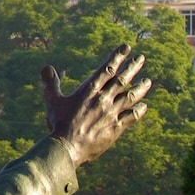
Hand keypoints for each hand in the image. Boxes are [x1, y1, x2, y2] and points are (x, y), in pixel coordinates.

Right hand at [41, 44, 152, 165]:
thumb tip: (46, 68)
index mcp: (88, 91)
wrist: (67, 147)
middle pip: (122, 80)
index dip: (117, 57)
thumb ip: (51, 84)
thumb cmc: (58, 124)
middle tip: (141, 58)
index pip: (106, 69)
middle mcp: (103, 99)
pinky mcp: (116, 128)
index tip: (126, 48)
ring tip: (148, 81)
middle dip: (132, 67)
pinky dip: (139, 110)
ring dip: (141, 88)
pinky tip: (144, 106)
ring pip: (131, 97)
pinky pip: (132, 116)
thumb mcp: (53, 101)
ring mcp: (111, 113)